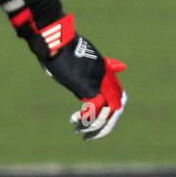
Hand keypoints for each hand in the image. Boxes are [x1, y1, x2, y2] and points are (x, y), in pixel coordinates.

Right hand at [26, 15, 127, 139]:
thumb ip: (93, 73)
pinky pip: (94, 111)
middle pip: (117, 107)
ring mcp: (101, 82)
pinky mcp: (90, 86)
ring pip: (108, 112)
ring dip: (94, 126)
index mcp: (106, 71)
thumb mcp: (82, 62)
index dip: (112, 113)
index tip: (97, 123)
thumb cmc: (62, 49)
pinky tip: (74, 121)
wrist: (56, 40)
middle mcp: (107, 77)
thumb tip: (107, 79)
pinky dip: (85, 120)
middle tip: (89, 137)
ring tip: (79, 131)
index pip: (119, 96)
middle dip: (106, 125)